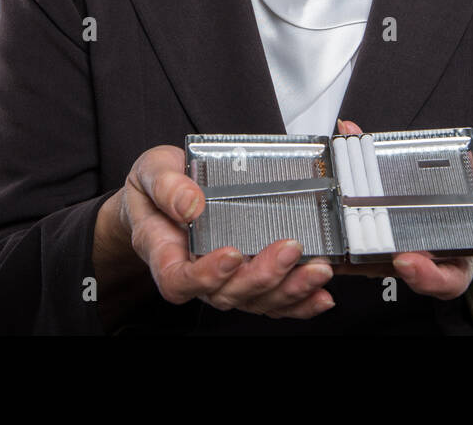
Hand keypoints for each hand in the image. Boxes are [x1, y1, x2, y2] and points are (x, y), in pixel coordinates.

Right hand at [101, 144, 336, 318]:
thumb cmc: (156, 186)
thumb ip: (165, 186)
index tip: (231, 254)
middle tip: (290, 249)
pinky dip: (300, 301)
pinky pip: (272, 298)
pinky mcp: (248, 276)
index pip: (180, 281)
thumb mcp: (151, 172)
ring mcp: (225, 279)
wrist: (165, 192)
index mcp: (165, 254)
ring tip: (318, 270)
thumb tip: (190, 204)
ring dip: (290, 290)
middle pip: (228, 294)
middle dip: (263, 276)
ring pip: (255, 299)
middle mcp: (197, 274)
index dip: (207, 276)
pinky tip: (321, 295)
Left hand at [329, 120, 472, 298]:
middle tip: (349, 242)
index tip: (407, 261)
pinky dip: (348, 193)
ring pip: (370, 247)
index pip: (444, 279)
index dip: (425, 275)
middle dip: (368, 256)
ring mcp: (404, 241)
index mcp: (463, 257)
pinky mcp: (386, 222)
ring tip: (329, 209)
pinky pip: (364, 215)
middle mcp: (429, 255)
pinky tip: (337, 163)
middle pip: (395, 266)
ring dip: (346, 231)